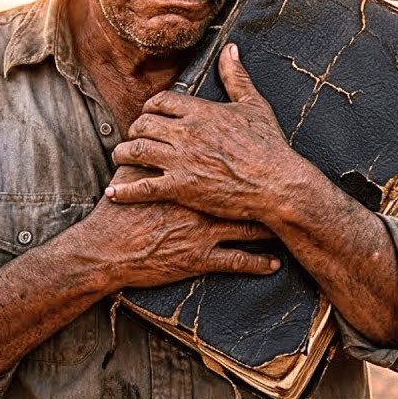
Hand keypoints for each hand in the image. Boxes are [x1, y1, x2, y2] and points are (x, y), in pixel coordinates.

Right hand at [79, 167, 278, 289]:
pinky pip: (237, 261)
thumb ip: (149, 155)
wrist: (109, 250)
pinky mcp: (201, 259)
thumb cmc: (118, 214)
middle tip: (289, 187)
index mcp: (188, 179)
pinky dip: (259, 263)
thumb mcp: (132, 175)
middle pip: (245, 193)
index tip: (267, 158)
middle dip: (268, 192)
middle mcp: (201, 204)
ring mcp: (204, 232)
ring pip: (247, 228)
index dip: (248, 159)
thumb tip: (151, 135)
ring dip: (270, 228)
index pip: (224, 163)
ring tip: (289, 225)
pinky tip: (274, 263)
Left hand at [106, 43, 320, 223]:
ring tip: (120, 158)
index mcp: (200, 111)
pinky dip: (124, 190)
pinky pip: (143, 187)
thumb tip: (231, 49)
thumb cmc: (269, 146)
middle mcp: (186, 132)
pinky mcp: (181, 187)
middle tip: (133, 137)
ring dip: (123, 154)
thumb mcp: (254, 105)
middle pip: (142, 125)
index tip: (149, 116)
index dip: (150, 108)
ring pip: (136, 151)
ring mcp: (181, 160)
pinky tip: (113, 192)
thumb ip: (236, 77)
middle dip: (134, 130)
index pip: (159, 101)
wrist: (278, 184)